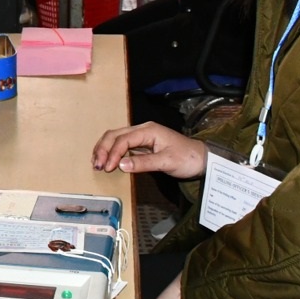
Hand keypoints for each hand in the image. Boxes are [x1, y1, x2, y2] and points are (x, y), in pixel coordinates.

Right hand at [91, 122, 206, 179]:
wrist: (203, 160)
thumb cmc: (187, 159)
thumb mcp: (167, 162)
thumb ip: (144, 163)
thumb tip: (121, 165)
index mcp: (148, 130)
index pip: (123, 139)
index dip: (112, 153)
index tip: (107, 168)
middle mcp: (143, 130)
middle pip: (115, 134)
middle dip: (103, 149)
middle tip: (97, 165)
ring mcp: (142, 136)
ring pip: (116, 138)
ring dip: (105, 149)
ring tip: (97, 163)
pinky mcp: (143, 144)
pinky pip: (122, 145)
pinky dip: (112, 152)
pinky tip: (108, 161)